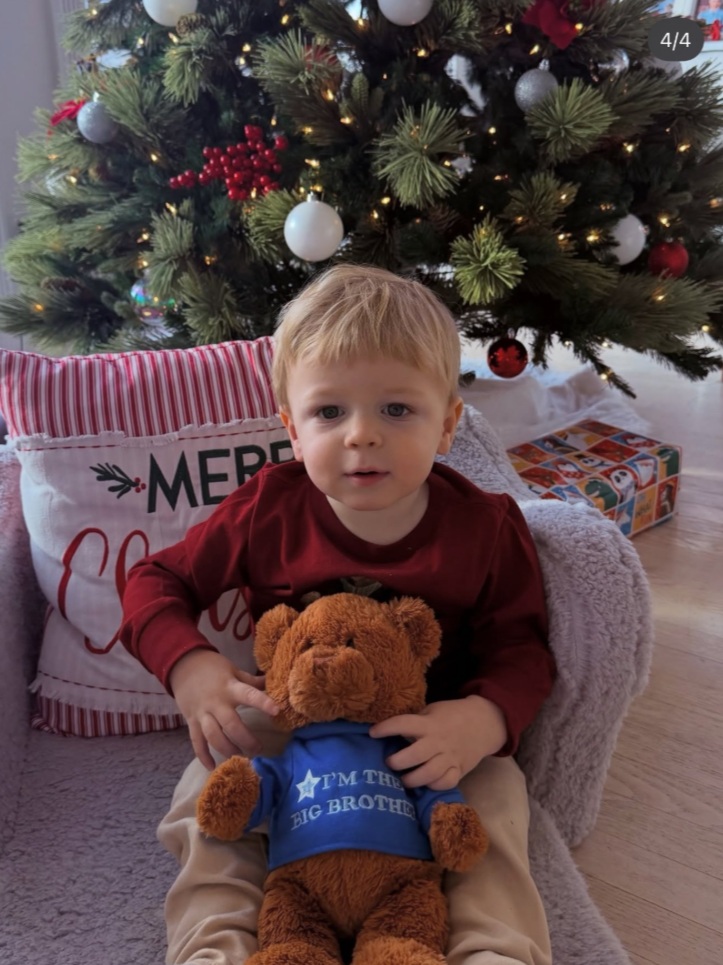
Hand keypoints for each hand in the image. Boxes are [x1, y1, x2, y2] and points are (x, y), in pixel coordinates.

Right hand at [169, 648, 279, 769]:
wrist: (183, 665)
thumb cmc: (213, 668)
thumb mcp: (234, 670)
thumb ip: (251, 681)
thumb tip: (273, 683)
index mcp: (229, 688)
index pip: (249, 695)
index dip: (263, 702)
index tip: (277, 711)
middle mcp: (216, 703)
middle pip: (230, 724)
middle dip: (245, 739)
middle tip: (258, 749)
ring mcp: (202, 714)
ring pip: (213, 736)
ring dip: (227, 749)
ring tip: (240, 756)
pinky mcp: (191, 722)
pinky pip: (196, 742)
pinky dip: (203, 756)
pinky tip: (212, 767)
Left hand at [368, 696, 506, 790]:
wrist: (484, 722)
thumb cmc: (451, 715)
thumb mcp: (432, 711)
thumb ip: (416, 722)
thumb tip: (390, 732)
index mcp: (429, 724)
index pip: (404, 724)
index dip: (386, 728)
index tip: (372, 733)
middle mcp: (439, 741)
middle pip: (415, 755)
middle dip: (398, 762)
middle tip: (389, 763)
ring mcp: (450, 757)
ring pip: (430, 773)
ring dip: (412, 779)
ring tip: (403, 779)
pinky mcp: (460, 769)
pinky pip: (446, 782)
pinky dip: (434, 785)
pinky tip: (426, 783)